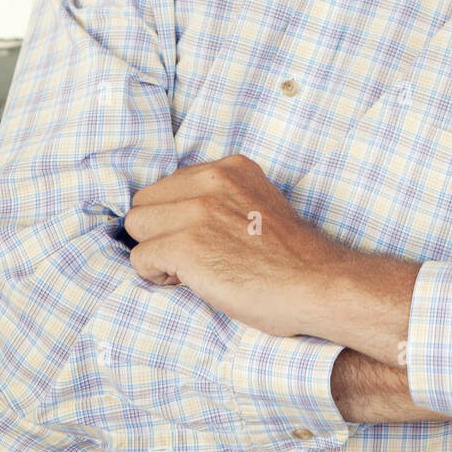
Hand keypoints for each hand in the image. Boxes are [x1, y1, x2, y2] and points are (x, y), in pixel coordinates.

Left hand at [123, 153, 351, 337]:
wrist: (314, 284)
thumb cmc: (289, 257)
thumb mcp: (258, 203)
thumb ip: (221, 197)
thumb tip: (178, 211)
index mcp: (230, 167)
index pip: (169, 184)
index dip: (175, 215)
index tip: (196, 237)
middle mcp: (212, 180)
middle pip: (145, 201)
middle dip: (158, 230)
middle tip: (188, 255)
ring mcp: (198, 211)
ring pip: (137, 225)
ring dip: (155, 251)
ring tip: (186, 269)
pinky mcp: (186, 246)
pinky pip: (140, 258)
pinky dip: (155, 275)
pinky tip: (185, 282)